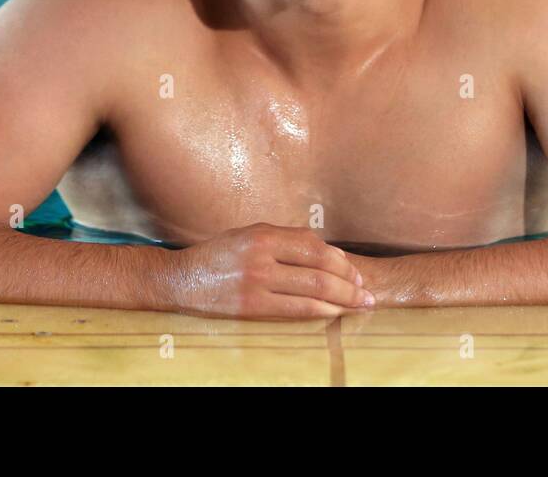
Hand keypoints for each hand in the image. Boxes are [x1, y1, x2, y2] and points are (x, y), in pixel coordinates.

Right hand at [165, 223, 374, 318]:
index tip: (355, 271)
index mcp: (263, 234)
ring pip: (312, 292)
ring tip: (359, 304)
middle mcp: (262, 257)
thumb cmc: (220, 255)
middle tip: (366, 292)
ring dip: (342, 299)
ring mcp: (257, 283)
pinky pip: (295, 311)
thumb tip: (327, 251)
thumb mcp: (250, 234)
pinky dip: (321, 312)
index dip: (340, 260)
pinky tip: (334, 313)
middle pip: (319, 270)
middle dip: (349, 283)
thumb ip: (285, 239)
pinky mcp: (251, 307)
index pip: (314, 246)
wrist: (182, 278)